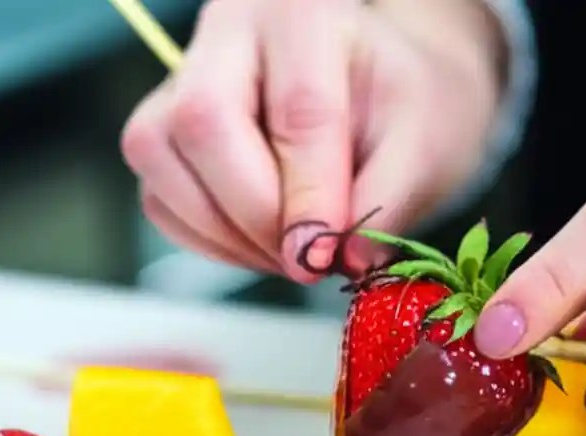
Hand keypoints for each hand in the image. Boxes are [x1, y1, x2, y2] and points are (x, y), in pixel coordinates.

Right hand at [121, 0, 504, 281]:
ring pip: (163, 163)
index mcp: (305, 13)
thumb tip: (329, 258)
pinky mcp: (159, 133)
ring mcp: (180, 78)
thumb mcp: (426, 149)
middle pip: (203, 123)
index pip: (296, 110)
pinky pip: (161, 200)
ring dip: (230, 234)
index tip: (324, 257)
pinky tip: (264, 242)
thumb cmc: (406, 111)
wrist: (383, 98)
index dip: (308, 196)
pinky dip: (212, 241)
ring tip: (294, 250)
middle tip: (310, 259)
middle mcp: (228, 30)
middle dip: (257, 214)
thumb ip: (384, 204)